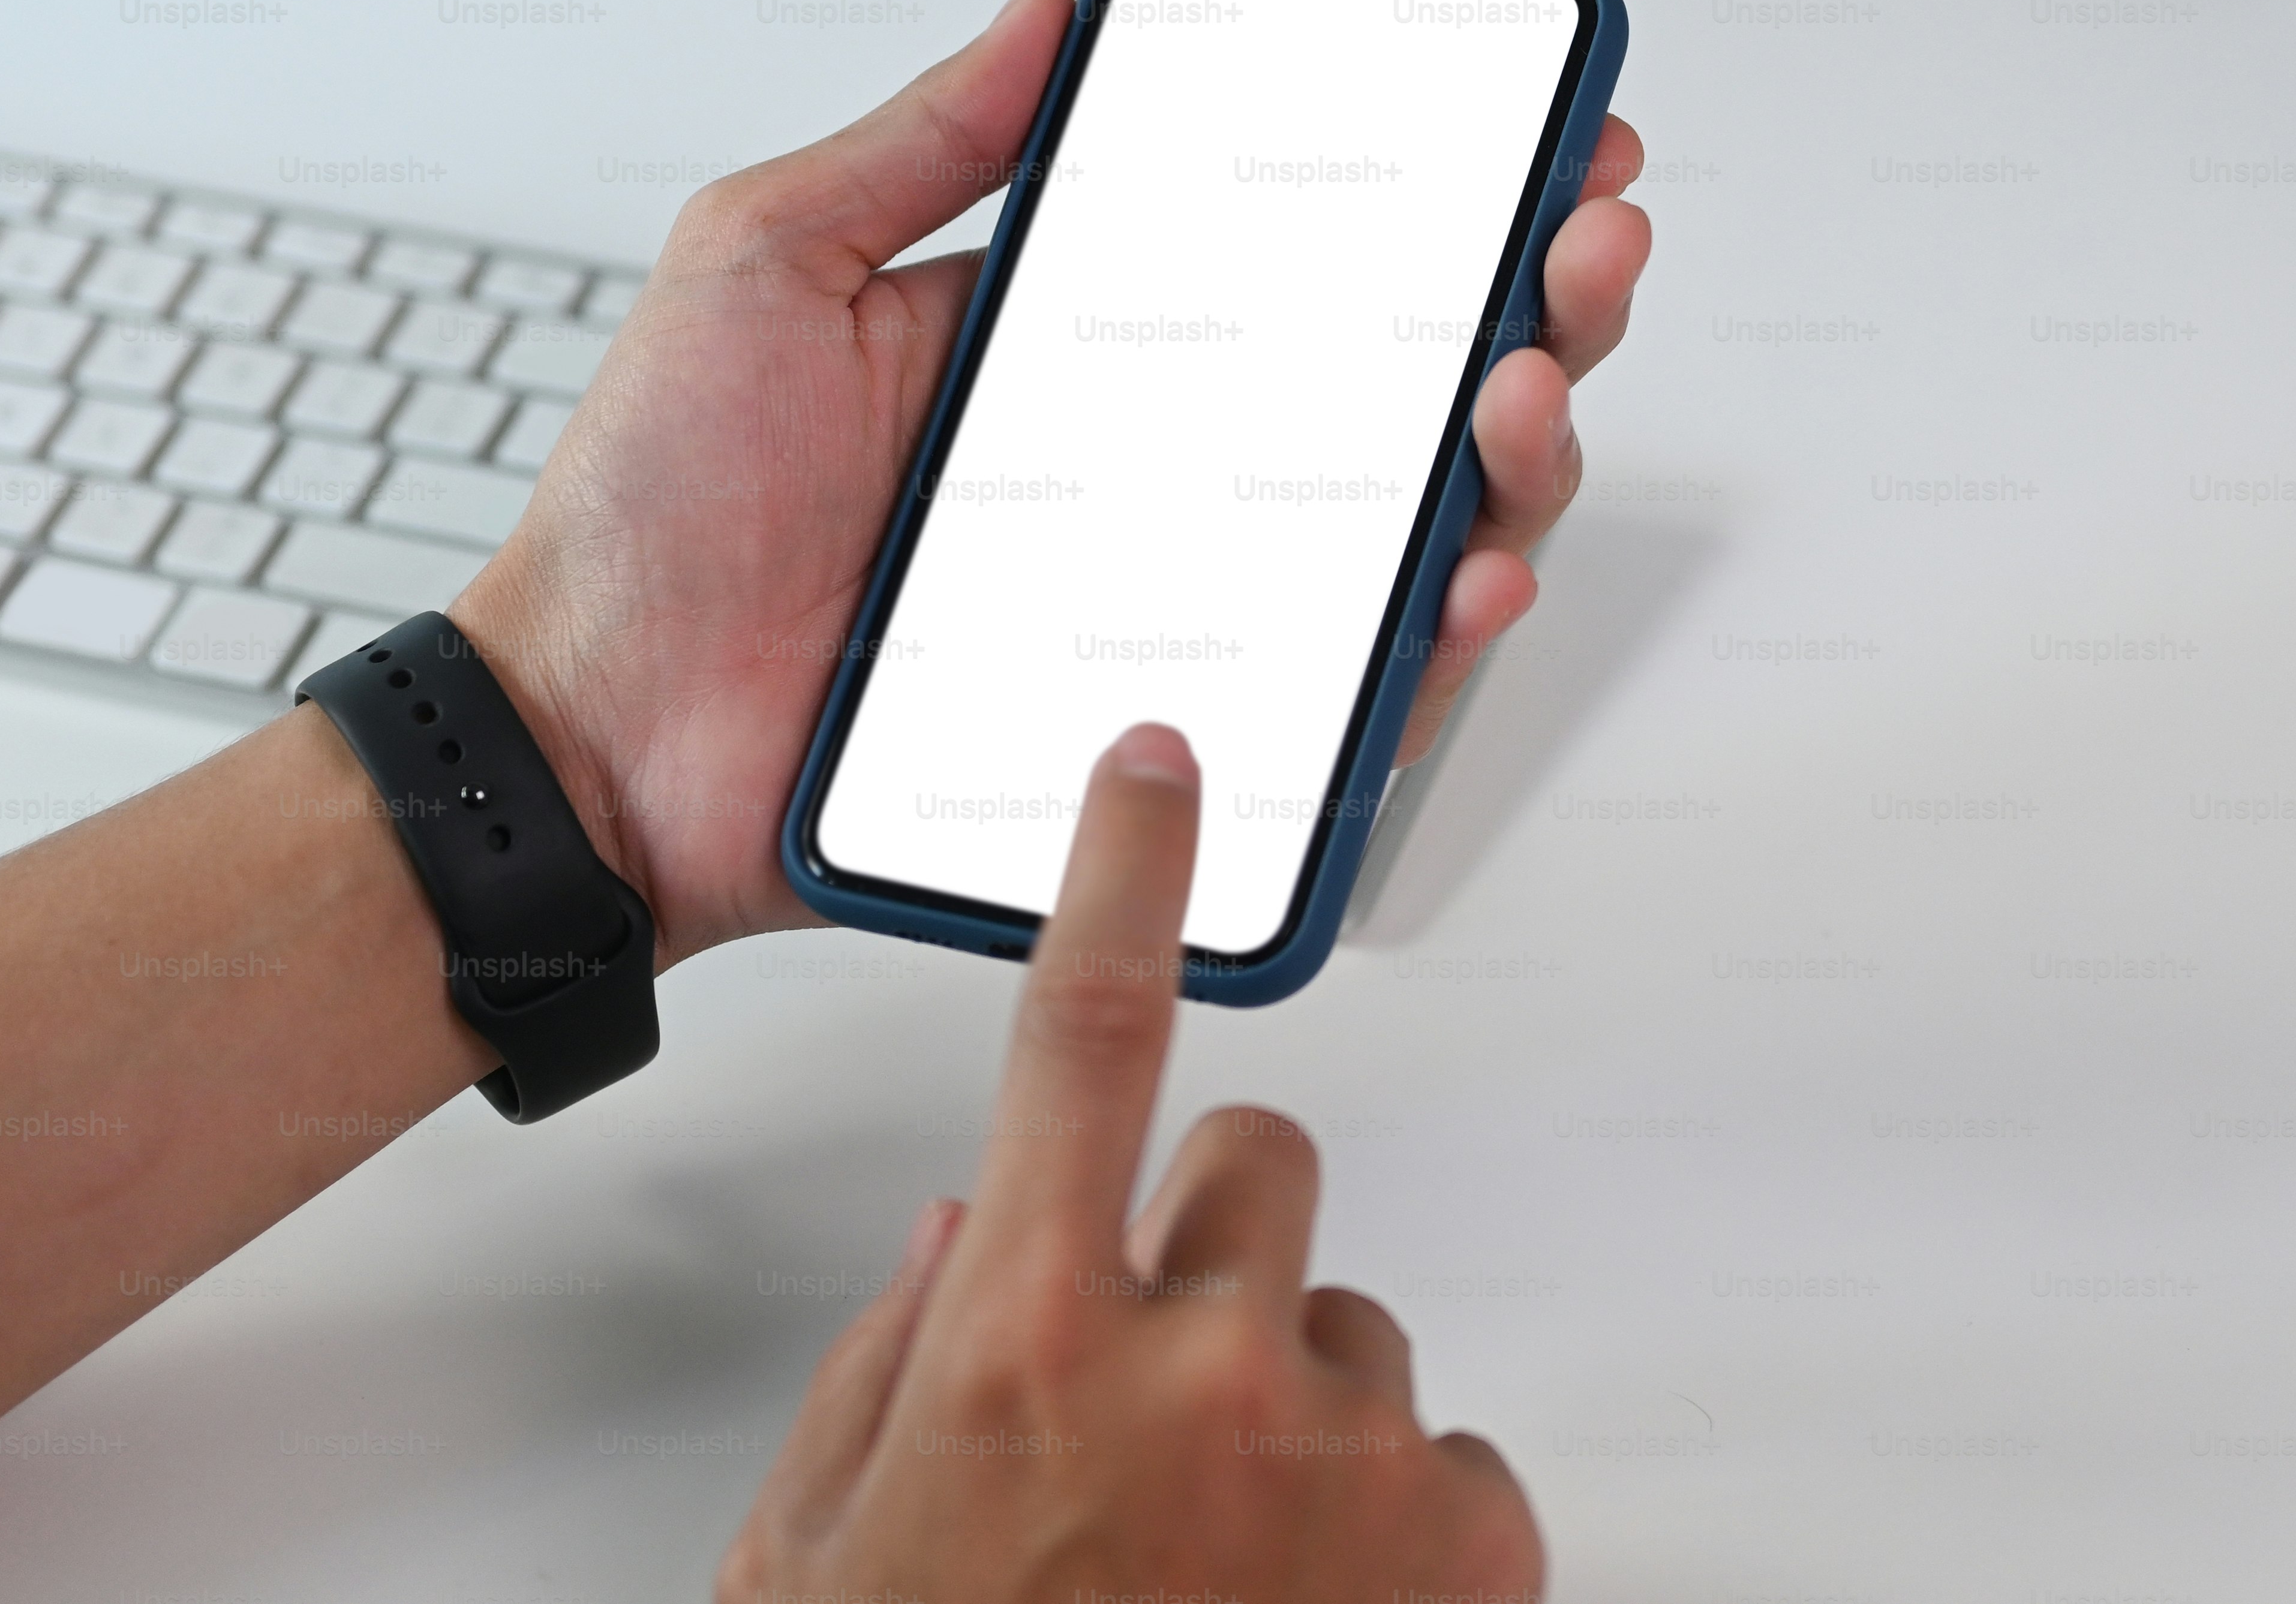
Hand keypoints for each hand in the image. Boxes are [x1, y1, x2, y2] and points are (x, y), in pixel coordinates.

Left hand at [454, 0, 1656, 963]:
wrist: (588, 738)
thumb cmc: (650, 520)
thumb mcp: (765, 265)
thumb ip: (918, 144)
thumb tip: (1044, 15)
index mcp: (1086, 358)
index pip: (1310, 266)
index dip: (1447, 207)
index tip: (1542, 144)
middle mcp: (1159, 482)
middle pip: (1408, 400)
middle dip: (1538, 315)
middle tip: (1579, 253)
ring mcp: (1174, 612)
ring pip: (1411, 545)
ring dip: (1510, 467)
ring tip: (1520, 394)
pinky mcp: (1162, 738)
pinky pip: (1336, 709)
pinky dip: (1424, 650)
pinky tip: (1460, 581)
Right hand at [722, 726, 1543, 1600]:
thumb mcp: (823, 1540)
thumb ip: (899, 1351)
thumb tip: (981, 1223)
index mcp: (1025, 1336)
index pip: (1084, 1030)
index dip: (1123, 875)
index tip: (1158, 770)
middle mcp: (1203, 1364)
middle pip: (1260, 1162)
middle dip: (1210, 1244)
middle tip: (1148, 1390)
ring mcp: (1353, 1451)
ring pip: (1349, 1326)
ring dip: (1295, 1410)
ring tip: (1215, 1561)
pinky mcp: (1472, 1540)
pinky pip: (1448, 1454)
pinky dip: (1392, 1524)